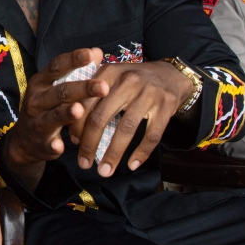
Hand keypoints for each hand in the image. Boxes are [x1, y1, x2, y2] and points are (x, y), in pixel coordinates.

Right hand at [2, 48, 105, 187]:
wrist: (24, 141)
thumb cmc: (47, 108)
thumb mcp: (56, 87)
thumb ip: (76, 71)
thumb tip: (97, 51)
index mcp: (40, 83)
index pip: (56, 67)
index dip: (73, 60)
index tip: (91, 54)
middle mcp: (36, 100)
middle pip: (60, 92)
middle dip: (82, 89)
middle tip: (104, 86)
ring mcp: (37, 122)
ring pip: (53, 117)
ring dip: (65, 114)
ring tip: (79, 110)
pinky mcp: (40, 143)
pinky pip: (47, 144)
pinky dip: (53, 145)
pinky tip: (60, 146)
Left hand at [68, 60, 192, 176]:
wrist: (172, 74)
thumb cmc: (134, 82)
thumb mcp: (112, 79)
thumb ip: (92, 98)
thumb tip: (73, 133)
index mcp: (109, 73)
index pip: (86, 102)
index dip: (77, 125)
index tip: (73, 143)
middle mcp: (128, 80)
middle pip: (102, 117)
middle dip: (90, 144)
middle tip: (83, 164)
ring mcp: (148, 93)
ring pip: (126, 128)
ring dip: (113, 154)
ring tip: (105, 172)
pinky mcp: (166, 105)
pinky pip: (152, 135)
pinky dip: (141, 153)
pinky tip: (131, 165)